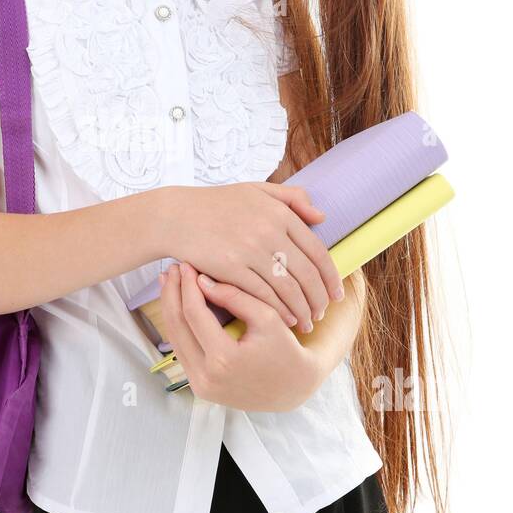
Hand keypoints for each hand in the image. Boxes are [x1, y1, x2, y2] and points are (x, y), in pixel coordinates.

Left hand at [157, 261, 323, 413]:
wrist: (293, 388)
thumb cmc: (286, 350)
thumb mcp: (267, 317)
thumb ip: (234, 297)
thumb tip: (201, 279)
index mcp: (224, 359)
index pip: (194, 314)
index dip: (189, 286)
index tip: (188, 265)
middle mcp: (206, 377)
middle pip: (177, 326)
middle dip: (172, 294)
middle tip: (173, 268)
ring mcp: (200, 386)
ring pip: (174, 339)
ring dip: (170, 308)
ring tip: (171, 283)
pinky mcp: (199, 387)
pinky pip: (182, 351)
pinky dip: (179, 326)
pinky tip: (179, 306)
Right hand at [164, 182, 343, 330]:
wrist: (175, 215)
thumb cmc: (216, 204)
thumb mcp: (256, 190)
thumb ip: (291, 198)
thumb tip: (321, 217)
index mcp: (280, 213)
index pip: (318, 252)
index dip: (331, 278)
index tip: (336, 294)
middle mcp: (270, 230)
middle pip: (307, 274)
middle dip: (319, 299)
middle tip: (322, 314)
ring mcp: (250, 249)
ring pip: (287, 289)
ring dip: (301, 310)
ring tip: (306, 323)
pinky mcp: (231, 267)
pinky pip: (262, 295)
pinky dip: (278, 311)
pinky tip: (284, 321)